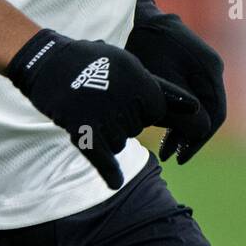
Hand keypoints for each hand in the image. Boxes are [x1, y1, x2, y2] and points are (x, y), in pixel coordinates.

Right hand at [6, 28, 200, 189]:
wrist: (49, 64)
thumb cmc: (93, 63)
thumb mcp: (130, 66)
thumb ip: (164, 91)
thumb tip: (196, 108)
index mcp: (144, 84)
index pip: (157, 111)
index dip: (142, 106)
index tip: (123, 94)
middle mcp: (129, 102)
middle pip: (137, 128)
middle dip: (123, 119)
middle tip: (101, 98)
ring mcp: (107, 118)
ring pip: (119, 142)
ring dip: (106, 134)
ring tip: (88, 109)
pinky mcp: (86, 133)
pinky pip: (104, 160)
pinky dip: (109, 172)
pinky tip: (115, 182)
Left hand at [125, 0, 225, 163]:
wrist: (130, 18)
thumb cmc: (141, 51)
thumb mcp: (160, 88)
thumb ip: (181, 112)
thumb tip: (200, 134)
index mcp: (209, 69)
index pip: (215, 115)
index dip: (198, 140)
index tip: (180, 157)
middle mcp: (211, 66)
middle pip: (208, 112)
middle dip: (189, 136)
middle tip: (169, 154)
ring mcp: (201, 63)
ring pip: (198, 104)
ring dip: (183, 126)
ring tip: (163, 145)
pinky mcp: (188, 62)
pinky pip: (190, 93)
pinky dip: (179, 111)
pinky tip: (161, 124)